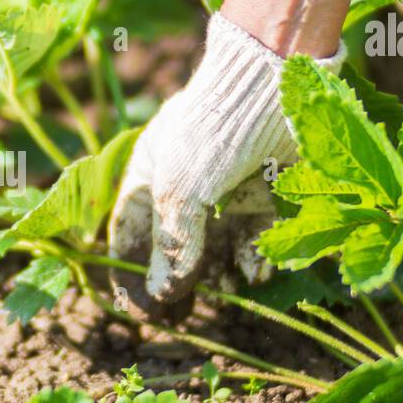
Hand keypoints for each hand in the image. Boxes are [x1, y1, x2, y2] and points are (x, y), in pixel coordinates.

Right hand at [109, 12, 343, 304]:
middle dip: (178, 281)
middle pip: (174, 244)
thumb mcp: (181, 191)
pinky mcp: (264, 188)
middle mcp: (184, 184)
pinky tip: (254, 271)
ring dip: (218, 271)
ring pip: (216, 243)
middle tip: (182, 318)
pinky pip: (253, 233)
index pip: (129, 233)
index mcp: (149, 175)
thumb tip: (163, 294)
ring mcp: (225, 187)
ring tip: (225, 289)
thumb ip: (172, 244)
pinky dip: (252, 255)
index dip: (129, 271)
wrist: (273, 84)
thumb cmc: (211, 132)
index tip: (137, 309)